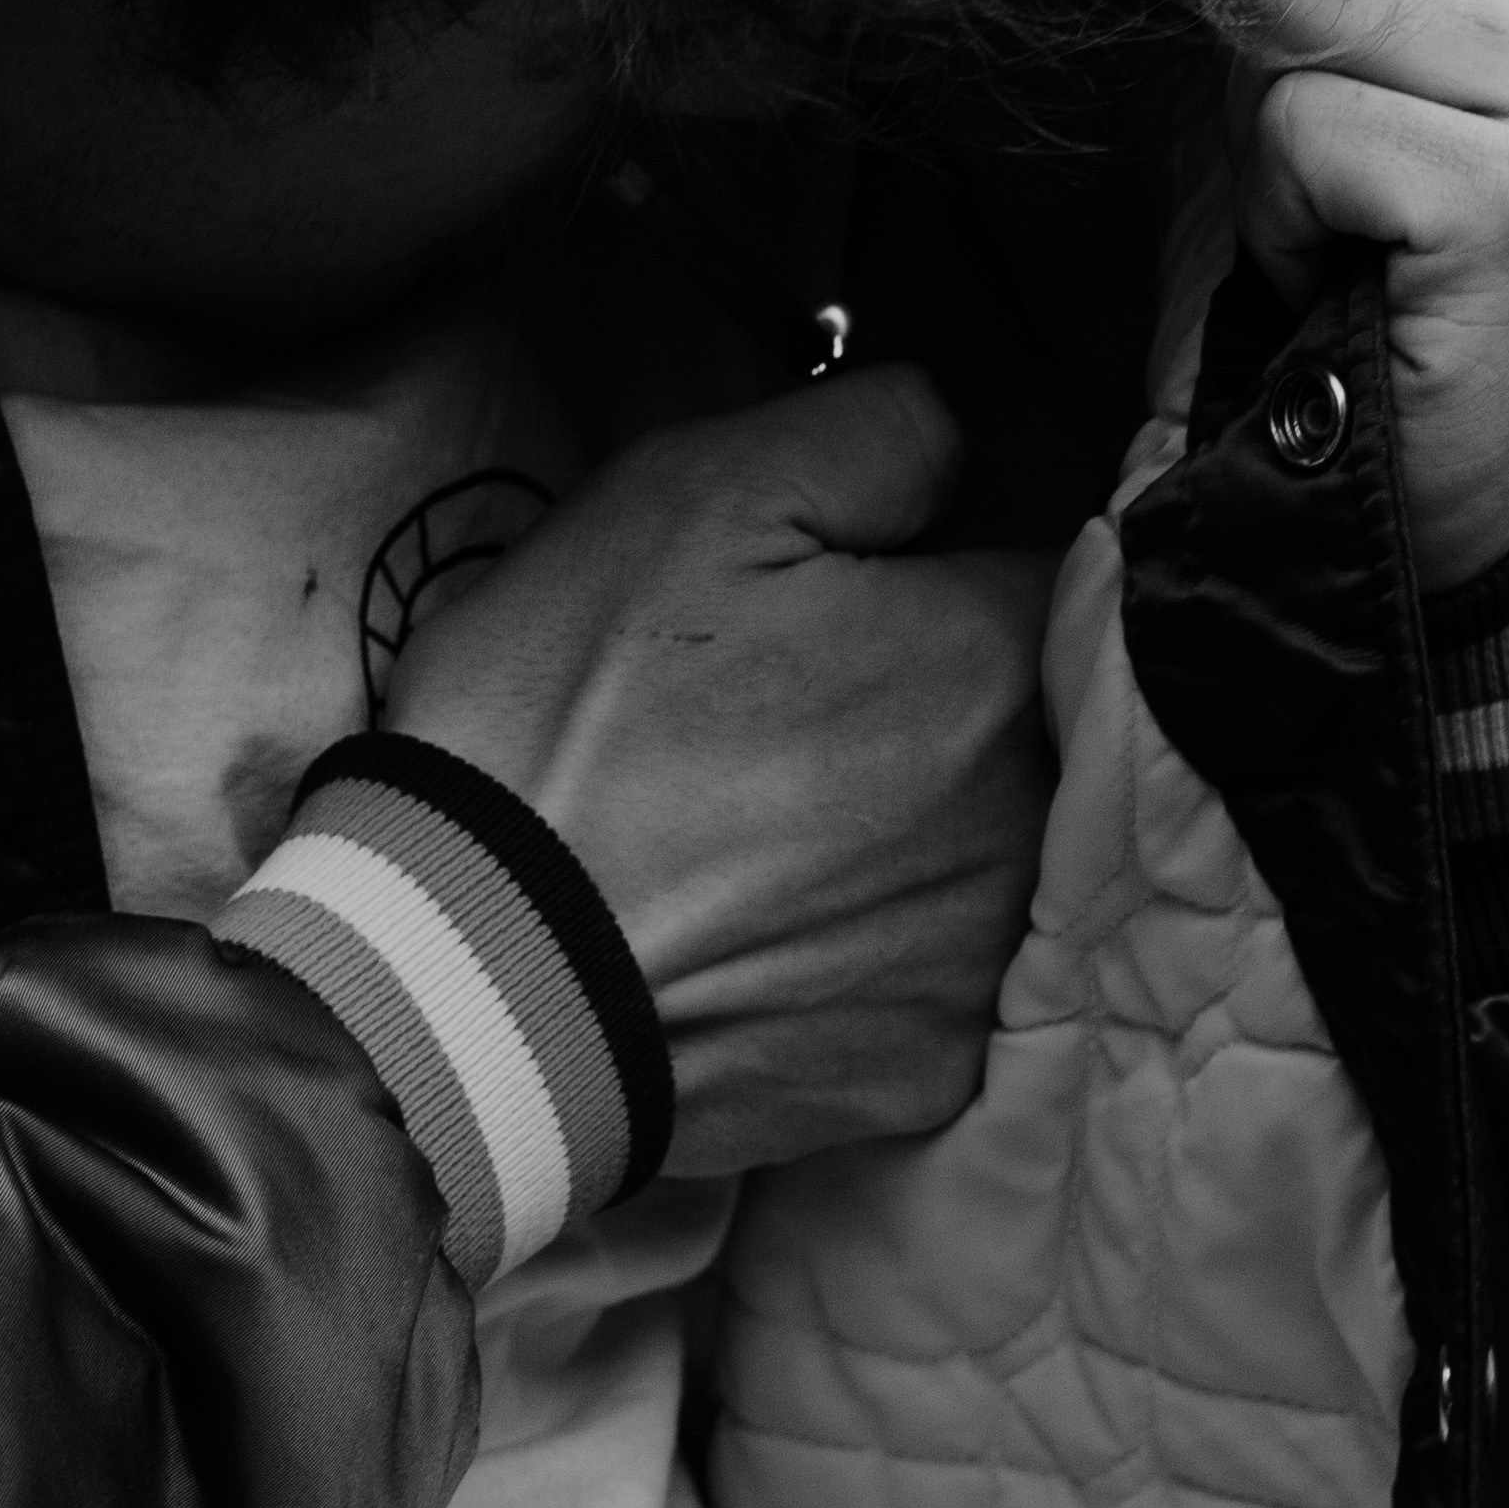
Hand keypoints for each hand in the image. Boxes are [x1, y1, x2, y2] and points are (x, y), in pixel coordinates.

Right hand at [378, 367, 1049, 1179]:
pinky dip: (866, 962)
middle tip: (779, 729)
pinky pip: (932, 984)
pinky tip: (763, 942)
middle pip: (1029, 729)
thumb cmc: (568, 715)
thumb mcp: (695, 492)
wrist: (463, 979)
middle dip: (934, 712)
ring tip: (762, 842)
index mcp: (998, 659)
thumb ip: (879, 432)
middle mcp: (1035, 818)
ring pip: (988, 857)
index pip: (1045, 580)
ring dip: (910, 839)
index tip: (840, 609)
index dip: (935, 580)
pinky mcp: (930, 1075)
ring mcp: (987, 962)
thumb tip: (958, 450)